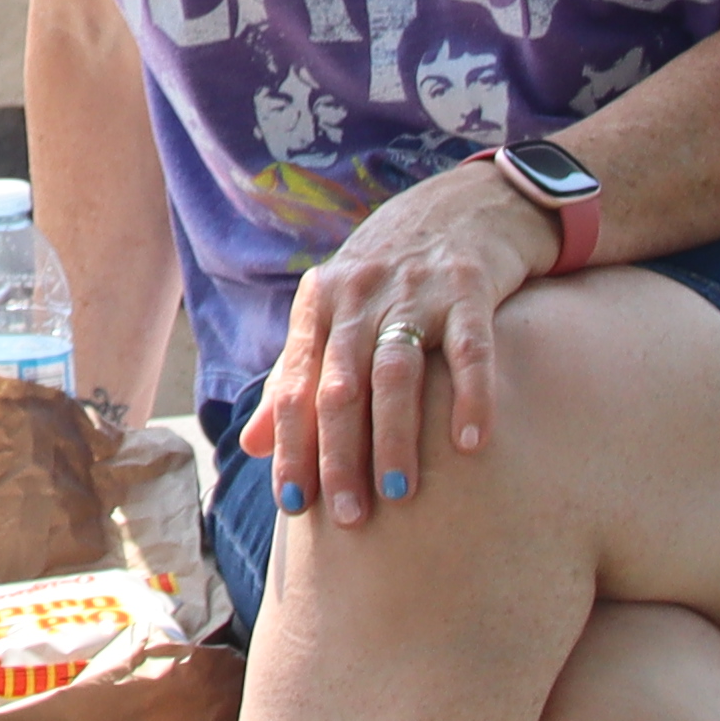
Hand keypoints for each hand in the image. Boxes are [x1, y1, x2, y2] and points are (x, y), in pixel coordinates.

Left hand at [251, 165, 561, 529]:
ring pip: (395, 372)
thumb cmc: (389, 277)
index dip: (291, 447)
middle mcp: (359, 297)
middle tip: (348, 517)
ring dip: (395, 436)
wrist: (463, 203)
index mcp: (319, 307)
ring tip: (399, 492)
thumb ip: (294, 379)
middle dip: (340, 455)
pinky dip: (469, 395)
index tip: (294, 504)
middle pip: (340, 387)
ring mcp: (414, 291)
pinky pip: (469, 348)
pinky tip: (470, 443)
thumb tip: (249, 447)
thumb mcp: (334, 315)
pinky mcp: (469, 287)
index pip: (295, 388)